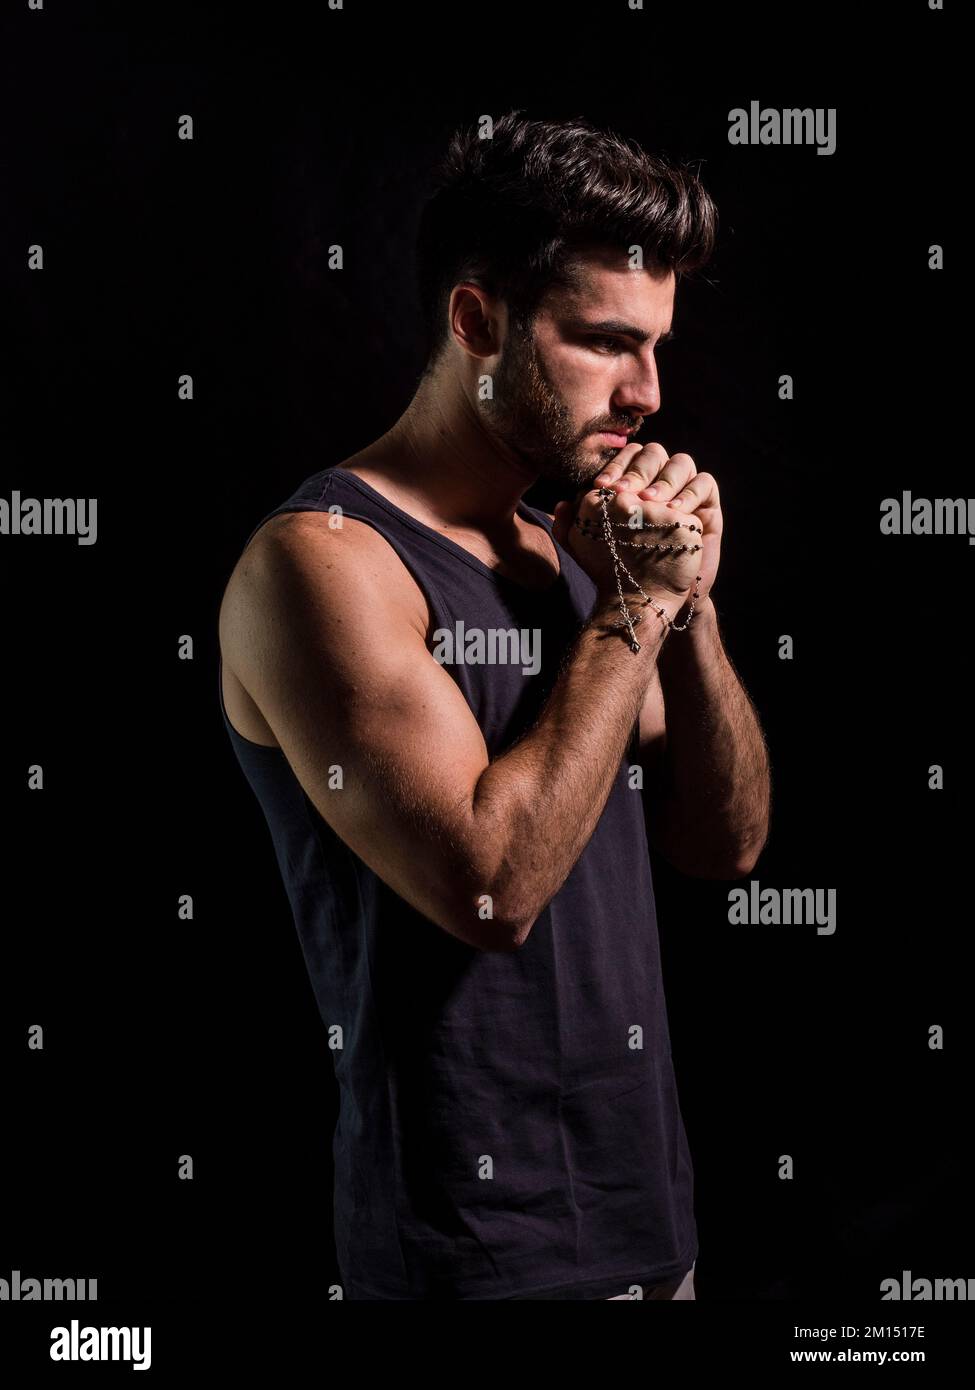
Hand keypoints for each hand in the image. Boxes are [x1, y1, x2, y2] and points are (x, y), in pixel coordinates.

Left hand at [571, 441, 723, 606]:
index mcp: (634, 483)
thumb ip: (571, 527)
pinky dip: (690, 492)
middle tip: (623, 493)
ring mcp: (683, 491)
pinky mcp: (706, 506)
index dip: (614, 466)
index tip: (600, 488)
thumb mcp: (590, 549)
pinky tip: (674, 509)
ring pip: (681, 463)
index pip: (626, 457)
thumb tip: (560, 504)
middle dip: (637, 470)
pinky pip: (705, 483)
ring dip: (664, 478)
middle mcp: (658, 482)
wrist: (654, 595)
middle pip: (653, 453)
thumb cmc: (623, 568)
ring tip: (650, 501)